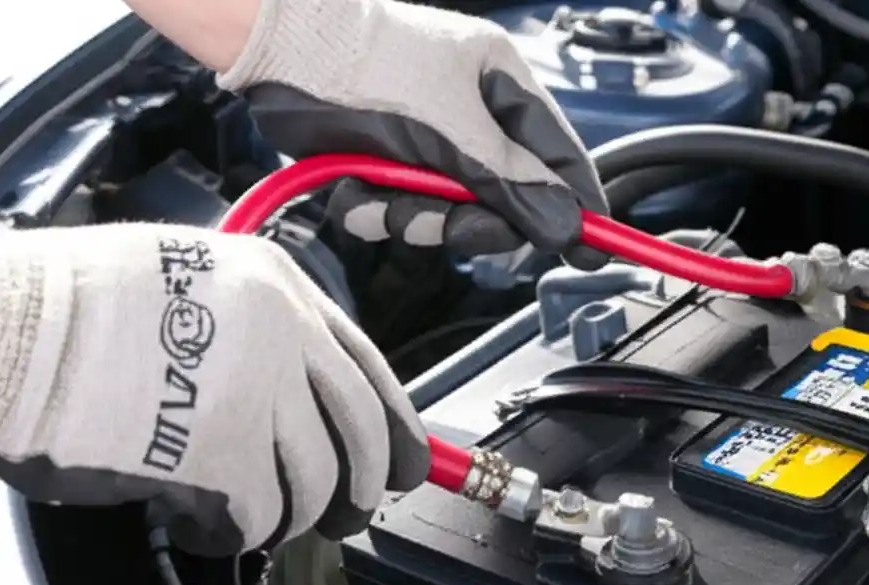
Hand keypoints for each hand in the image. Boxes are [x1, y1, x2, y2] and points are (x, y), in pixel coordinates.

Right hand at [0, 225, 425, 555]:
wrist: (3, 326)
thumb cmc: (70, 306)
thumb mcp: (190, 279)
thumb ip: (258, 329)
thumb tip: (300, 399)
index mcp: (278, 281)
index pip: (367, 366)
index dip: (396, 426)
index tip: (410, 464)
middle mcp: (282, 329)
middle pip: (360, 431)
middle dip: (362, 488)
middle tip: (348, 515)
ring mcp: (255, 388)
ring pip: (313, 482)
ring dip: (283, 515)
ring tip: (244, 514)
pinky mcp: (217, 450)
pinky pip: (257, 517)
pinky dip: (232, 534)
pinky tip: (198, 523)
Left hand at [217, 0, 608, 269]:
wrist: (277, 51)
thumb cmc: (367, 66)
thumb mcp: (452, 131)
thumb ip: (512, 184)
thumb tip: (566, 224)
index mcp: (501, 83)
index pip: (558, 155)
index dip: (576, 205)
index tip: (592, 250)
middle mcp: (469, 111)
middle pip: (501, 196)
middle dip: (469, 218)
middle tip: (450, 223)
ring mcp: (425, 136)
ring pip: (446, 211)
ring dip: (413, 217)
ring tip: (385, 199)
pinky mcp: (383, 157)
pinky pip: (399, 208)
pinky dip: (376, 210)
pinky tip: (356, 190)